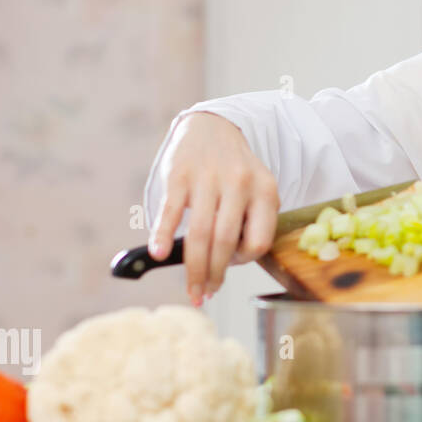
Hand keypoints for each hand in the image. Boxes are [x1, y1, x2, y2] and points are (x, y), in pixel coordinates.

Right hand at [148, 112, 279, 305]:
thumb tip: (227, 266)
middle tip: (205, 294)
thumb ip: (250, 221)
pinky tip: (156, 254)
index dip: (245, 260)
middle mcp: (240, 184)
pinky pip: (171, 211)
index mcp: (265, 191)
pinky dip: (162, 235)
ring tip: (191, 288)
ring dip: (193, 268)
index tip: (231, 267)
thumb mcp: (256, 190)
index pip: (260, 240)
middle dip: (214, 275)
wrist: (212, 127)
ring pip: (200, 234)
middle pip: (226, 242)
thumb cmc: (234, 170)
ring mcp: (209, 179)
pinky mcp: (180, 175)